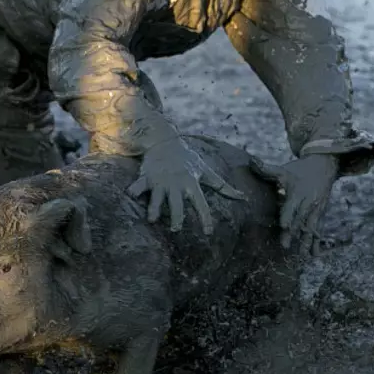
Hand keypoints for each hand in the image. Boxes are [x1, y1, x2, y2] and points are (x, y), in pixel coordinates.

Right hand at [128, 137, 245, 234]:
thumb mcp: (206, 171)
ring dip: (155, 208)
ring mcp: (161, 181)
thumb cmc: (188, 159)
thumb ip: (223, 186)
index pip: (201, 203)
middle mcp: (176, 183)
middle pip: (178, 203)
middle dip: (177, 216)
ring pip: (158, 197)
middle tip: (177, 230)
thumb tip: (243, 198)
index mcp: (191, 183)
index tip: (208, 232)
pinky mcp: (147, 177)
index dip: (205, 218)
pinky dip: (134, 190)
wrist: (167, 141)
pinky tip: (129, 196)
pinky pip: (139, 185)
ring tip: (152, 220)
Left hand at [251, 154, 339, 254]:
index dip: (288, 215)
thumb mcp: (284, 169)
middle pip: (299, 219)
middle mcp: (308, 202)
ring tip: (301, 254)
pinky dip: (317, 241)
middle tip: (285, 246)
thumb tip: (250, 162)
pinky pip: (319, 229)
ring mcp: (316, 209)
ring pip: (310, 227)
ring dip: (306, 241)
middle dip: (293, 233)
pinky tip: (314, 254)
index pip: (292, 205)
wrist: (324, 166)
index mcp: (298, 192)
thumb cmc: (299, 169)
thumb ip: (267, 169)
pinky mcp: (321, 214)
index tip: (284, 225)